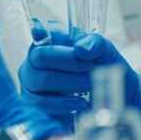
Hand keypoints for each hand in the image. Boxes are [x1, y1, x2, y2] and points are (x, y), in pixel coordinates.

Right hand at [19, 29, 140, 128]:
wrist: (109, 97)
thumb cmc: (99, 68)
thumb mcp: (103, 51)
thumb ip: (94, 43)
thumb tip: (81, 49)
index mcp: (47, 41)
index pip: (39, 34)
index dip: (44, 35)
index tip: (60, 39)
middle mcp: (34, 60)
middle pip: (39, 57)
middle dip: (70, 64)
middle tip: (91, 68)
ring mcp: (31, 82)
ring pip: (41, 81)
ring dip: (69, 84)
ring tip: (89, 86)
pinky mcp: (35, 104)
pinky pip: (41, 103)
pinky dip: (63, 104)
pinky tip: (80, 103)